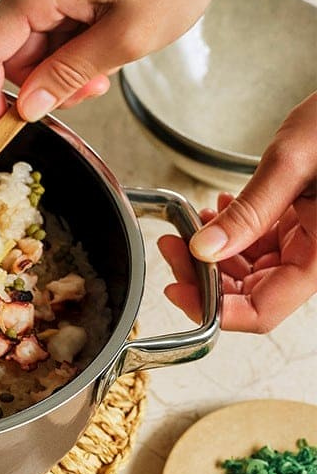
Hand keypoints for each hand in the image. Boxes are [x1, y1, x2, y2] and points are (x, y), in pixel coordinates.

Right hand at [0, 0, 295, 126]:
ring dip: (58, 72)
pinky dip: (69, 53)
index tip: (3, 127)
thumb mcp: (124, 40)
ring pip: (30, 47)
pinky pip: (48, 31)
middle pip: (7, 54)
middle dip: (38, 86)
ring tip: (103, 73)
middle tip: (83, 95)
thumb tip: (27, 108)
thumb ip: (67, 77)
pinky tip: (102, 52)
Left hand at [159, 93, 316, 332]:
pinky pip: (256, 245)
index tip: (178, 290)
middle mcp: (315, 257)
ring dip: (210, 255)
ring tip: (186, 228)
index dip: (217, 310)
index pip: (264, 310)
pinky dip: (228, 235)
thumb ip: (248, 212)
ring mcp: (306, 243)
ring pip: (248, 271)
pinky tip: (213, 214)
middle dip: (203, 276)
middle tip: (171, 248)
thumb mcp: (291, 163)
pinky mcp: (297, 226)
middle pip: (249, 293)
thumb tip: (203, 250)